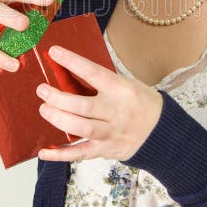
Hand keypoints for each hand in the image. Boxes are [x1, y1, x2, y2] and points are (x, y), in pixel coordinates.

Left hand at [35, 44, 163, 161]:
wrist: (164, 132)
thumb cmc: (143, 103)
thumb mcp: (128, 84)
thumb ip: (103, 81)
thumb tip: (71, 69)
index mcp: (121, 90)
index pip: (93, 73)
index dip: (72, 61)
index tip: (54, 52)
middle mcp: (116, 111)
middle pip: (82, 105)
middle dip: (58, 97)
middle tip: (42, 90)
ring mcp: (110, 133)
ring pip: (80, 128)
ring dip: (58, 119)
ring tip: (44, 109)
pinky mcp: (106, 150)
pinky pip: (80, 153)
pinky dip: (60, 154)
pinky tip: (44, 151)